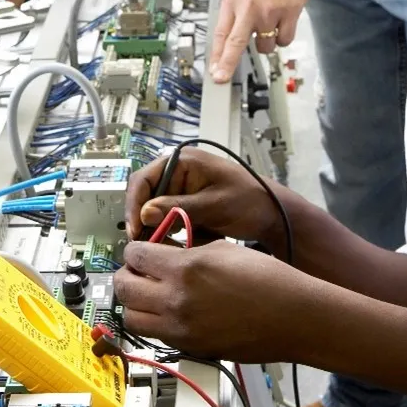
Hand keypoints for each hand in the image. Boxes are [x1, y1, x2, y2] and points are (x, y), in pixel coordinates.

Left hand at [115, 240, 304, 360]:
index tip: (139, 250)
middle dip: (127, 275)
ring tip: (150, 295)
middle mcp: (175, 301)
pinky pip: (156, 335)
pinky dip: (155, 323)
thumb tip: (162, 255)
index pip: (134, 256)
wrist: (293, 317)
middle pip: (124, 288)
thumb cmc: (267, 279)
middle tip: (138, 271)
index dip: (134, 250)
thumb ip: (185, 252)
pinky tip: (171, 312)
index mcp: (184, 269)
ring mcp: (180, 329)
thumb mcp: (222, 249)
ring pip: (131, 318)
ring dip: (135, 303)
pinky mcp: (189, 348)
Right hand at [125, 147, 279, 247]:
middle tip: (145, 244)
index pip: (143, 179)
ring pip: (153, 211)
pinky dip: (169, 232)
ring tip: (164, 245)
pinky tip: (177, 242)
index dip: (134, 204)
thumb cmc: (249, 201)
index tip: (135, 229)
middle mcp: (176, 172)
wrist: (272, 214)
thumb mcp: (214, 204)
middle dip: (145, 220)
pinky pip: (167, 219)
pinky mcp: (185, 205)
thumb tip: (145, 214)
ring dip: (157, 228)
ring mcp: (180, 189)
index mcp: (182, 161)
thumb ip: (179, 207)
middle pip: (145, 196)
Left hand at [210, 0, 314, 82]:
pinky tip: (283, 22)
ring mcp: (269, 12)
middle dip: (228, 64)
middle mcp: (249, 7)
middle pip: (236, 44)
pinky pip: (284, 40)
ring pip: (265, 46)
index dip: (217, 56)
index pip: (221, 34)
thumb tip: (229, 42)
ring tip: (270, 23)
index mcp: (233, 1)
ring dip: (267, 43)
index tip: (215, 71)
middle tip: (222, 78)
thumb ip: (235, 13)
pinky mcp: (289, 14)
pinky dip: (283, 37)